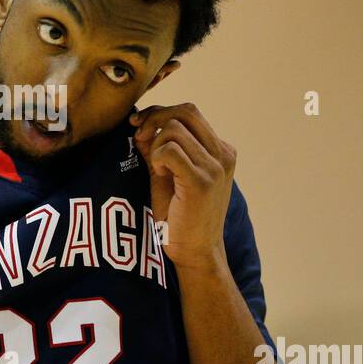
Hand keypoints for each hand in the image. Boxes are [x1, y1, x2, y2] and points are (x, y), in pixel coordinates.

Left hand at [129, 102, 236, 271]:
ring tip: (156, 168)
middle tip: (139, 135)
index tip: (139, 126)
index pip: (190, 112)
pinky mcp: (202, 181)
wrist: (195, 252)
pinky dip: (157, 156)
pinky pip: (170, 149)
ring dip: (155, 144)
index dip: (160, 112)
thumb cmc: (179, 215)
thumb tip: (140, 124)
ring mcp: (215, 167)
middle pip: (185, 111)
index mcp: (221, 150)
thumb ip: (158, 148)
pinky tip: (158, 173)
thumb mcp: (168, 174)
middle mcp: (223, 155)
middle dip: (155, 118)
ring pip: (174, 129)